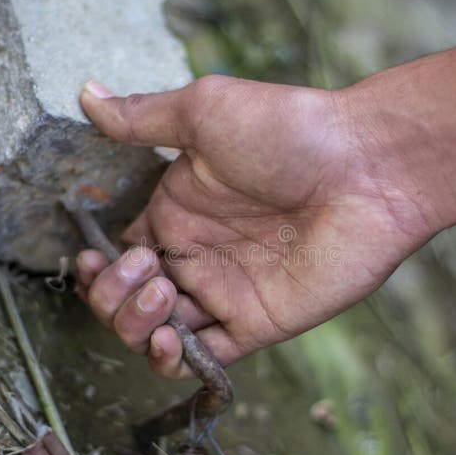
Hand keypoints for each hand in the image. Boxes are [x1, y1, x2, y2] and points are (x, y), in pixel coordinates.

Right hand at [76, 74, 427, 379]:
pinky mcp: (257, 323)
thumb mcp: (204, 111)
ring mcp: (226, 290)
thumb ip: (143, 118)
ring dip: (135, 327)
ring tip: (162, 294)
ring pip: (157, 334)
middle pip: (130, 300)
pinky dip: (171, 361)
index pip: (120, 254)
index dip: (99, 267)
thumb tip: (88, 93)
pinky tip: (168, 338)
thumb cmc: (289, 130)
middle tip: (145, 271)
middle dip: (112, 298)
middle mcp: (198, 253)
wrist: (367, 167)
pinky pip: (203, 358)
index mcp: (179, 210)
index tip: (93, 257)